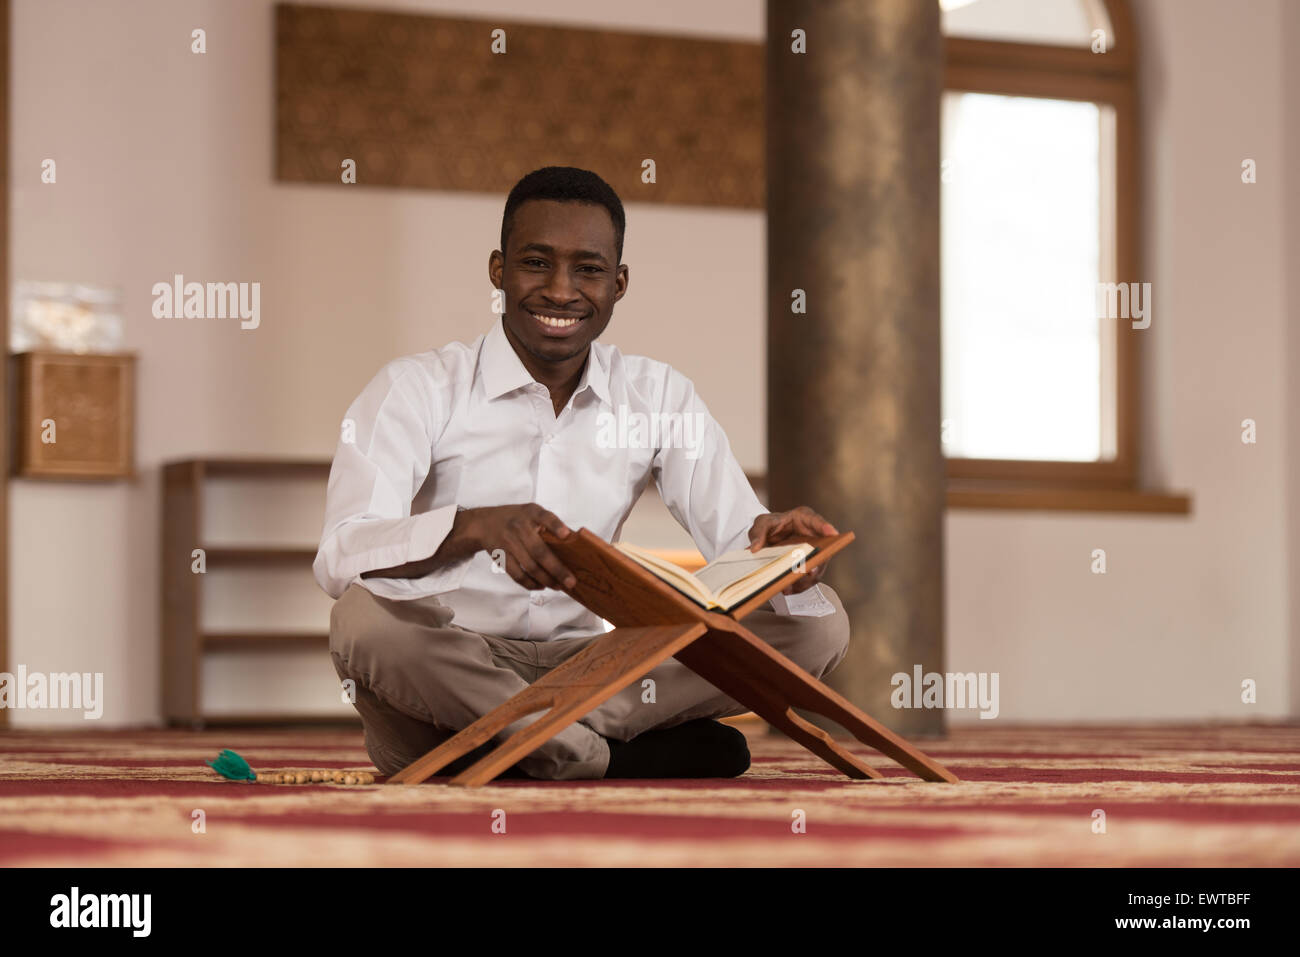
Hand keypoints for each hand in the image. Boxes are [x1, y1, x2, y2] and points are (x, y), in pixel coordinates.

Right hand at [462, 504, 576, 590]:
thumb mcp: (531, 512)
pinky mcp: (502, 557)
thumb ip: (549, 524)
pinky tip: (541, 586)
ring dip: (546, 580)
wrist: (484, 524)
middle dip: (557, 569)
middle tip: (571, 582)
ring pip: (530, 567)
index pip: (545, 517)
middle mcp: (519, 527)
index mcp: (531, 513)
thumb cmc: (516, 519)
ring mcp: (509, 543)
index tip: (567, 535)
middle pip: (540, 551)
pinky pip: (517, 575)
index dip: (556, 526)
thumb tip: (574, 542)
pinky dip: (530, 583)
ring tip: (559, 586)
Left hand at [747, 505, 837, 594]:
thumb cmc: (772, 525)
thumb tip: (754, 548)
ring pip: (816, 567)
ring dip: (806, 579)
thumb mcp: (762, 523)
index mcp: (804, 518)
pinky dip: (797, 586)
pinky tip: (787, 589)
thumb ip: (758, 532)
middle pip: (822, 550)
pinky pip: (807, 579)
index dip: (825, 527)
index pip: (817, 521)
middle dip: (818, 561)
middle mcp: (814, 536)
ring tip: (792, 585)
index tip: (832, 533)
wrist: (770, 537)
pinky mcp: (807, 566)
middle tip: (811, 569)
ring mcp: (812, 553)